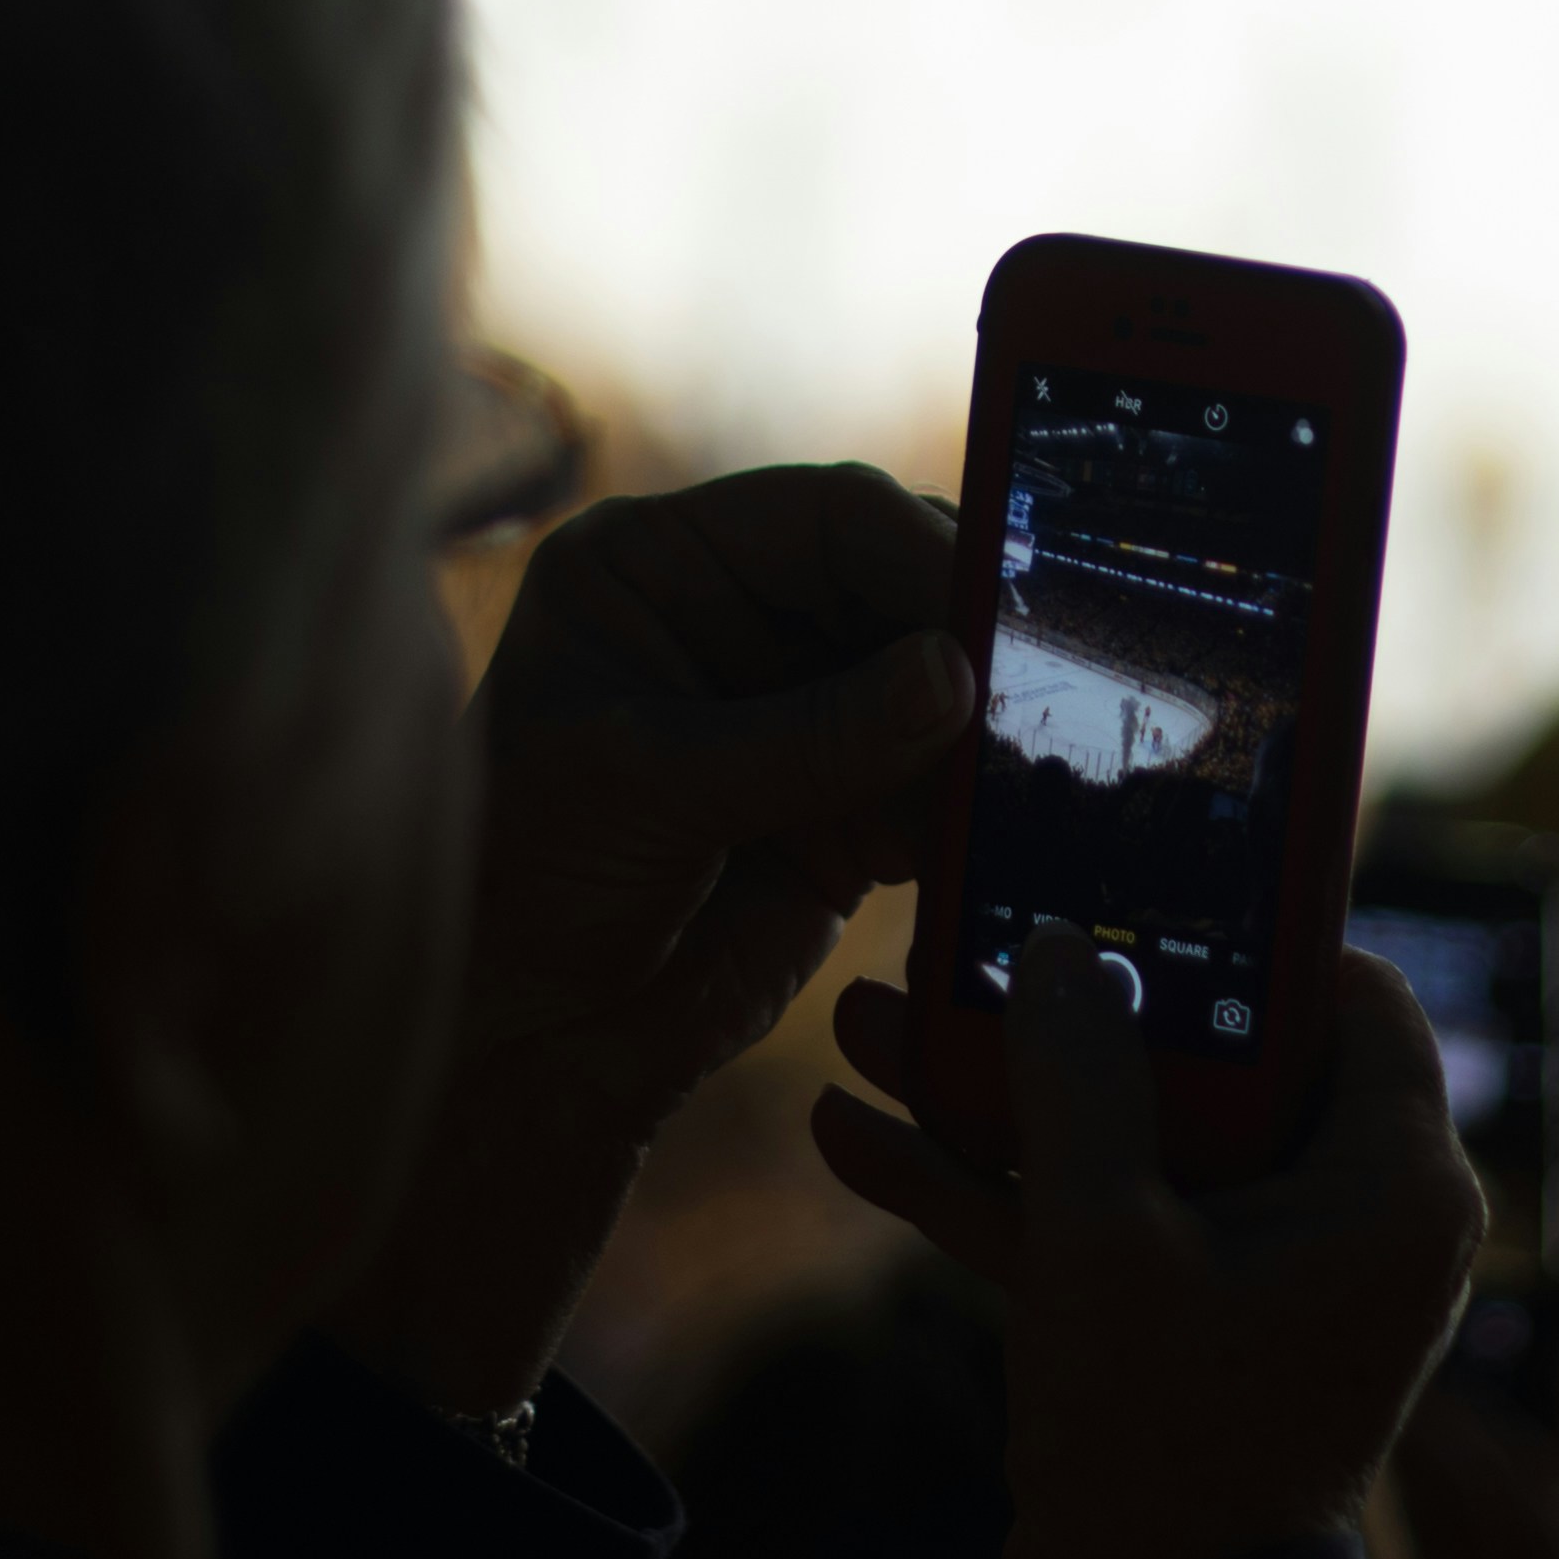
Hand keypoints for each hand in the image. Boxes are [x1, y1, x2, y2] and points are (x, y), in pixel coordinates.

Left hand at [314, 467, 971, 1420]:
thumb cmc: (528, 885)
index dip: (914, 549)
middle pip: (895, 587)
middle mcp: (736, 621)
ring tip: (1023, 757)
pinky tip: (994, 821)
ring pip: (934, 683)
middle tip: (1031, 681)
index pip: (822, 518)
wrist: (528, 1040)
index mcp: (657, 569)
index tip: (984, 607)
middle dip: (961, 635)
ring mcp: (798, 711)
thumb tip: (952, 673)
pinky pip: (940, 777)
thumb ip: (807, 733)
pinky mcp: (846, 803)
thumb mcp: (651, 787)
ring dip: (980, 722)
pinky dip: (971, 802)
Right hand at [816, 930, 1485, 1558]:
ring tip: (872, 1020)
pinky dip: (997, 1188)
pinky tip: (856, 1135)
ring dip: (1004, 1091)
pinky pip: (1099, 1226)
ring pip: (1136, 1140)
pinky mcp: (1183, 1331)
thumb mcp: (1101, 1238)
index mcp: (1394, 1186)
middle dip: (1076, 1006)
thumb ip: (1075, 1075)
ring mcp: (1262, 1279)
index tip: (1140, 877)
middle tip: (978, 932)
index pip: (1352, 994)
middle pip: (1217, 1058)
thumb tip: (1057, 950)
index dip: (1248, 932)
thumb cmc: (1159, 1448)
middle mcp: (1349, 1221)